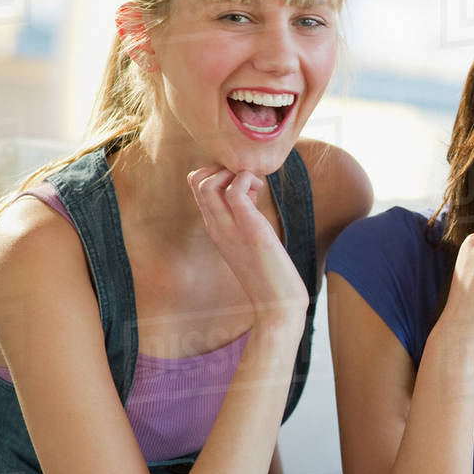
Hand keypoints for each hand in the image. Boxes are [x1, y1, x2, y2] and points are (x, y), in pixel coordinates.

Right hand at [187, 167, 308, 323]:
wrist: (278, 305)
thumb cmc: (270, 274)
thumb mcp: (250, 240)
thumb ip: (244, 218)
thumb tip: (250, 192)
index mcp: (215, 229)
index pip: (196, 188)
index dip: (218, 174)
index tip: (245, 187)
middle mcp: (216, 227)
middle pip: (195, 181)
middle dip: (222, 168)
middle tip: (249, 184)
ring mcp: (229, 229)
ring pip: (206, 183)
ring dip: (233, 173)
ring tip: (255, 189)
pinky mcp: (250, 230)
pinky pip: (234, 190)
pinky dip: (246, 180)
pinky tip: (261, 191)